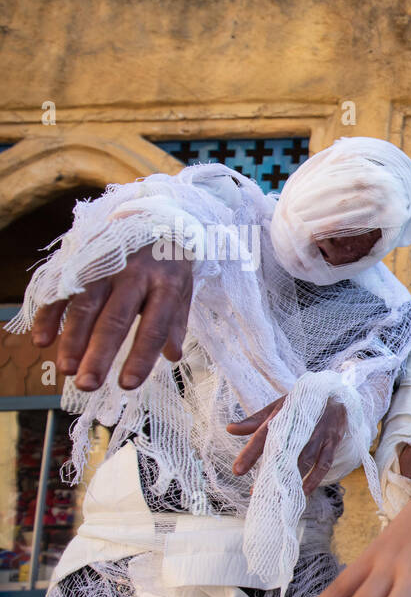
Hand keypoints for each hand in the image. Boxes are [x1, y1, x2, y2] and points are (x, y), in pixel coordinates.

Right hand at [33, 243, 192, 390]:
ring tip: (66, 369)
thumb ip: (175, 323)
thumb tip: (172, 357)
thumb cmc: (169, 262)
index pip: (154, 327)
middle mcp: (135, 275)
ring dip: (73, 339)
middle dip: (99, 354)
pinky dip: (50, 313)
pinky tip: (42, 339)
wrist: (155, 211)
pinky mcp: (82, 257)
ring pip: (86, 305)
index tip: (126, 385)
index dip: (140, 357)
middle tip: (87, 385)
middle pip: (115, 320)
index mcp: (165, 285)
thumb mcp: (183, 289)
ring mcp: (106, 265)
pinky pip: (62, 288)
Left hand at [227, 395, 349, 494]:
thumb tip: (230, 429)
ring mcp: (320, 433)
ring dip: (291, 478)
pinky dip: (314, 479)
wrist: (337, 394)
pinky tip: (303, 491)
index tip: (237, 470)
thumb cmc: (302, 404)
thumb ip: (255, 420)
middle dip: (270, 470)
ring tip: (276, 495)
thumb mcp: (279, 406)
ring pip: (304, 459)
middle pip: (284, 449)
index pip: (264, 433)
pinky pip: (324, 464)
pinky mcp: (333, 441)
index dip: (251, 452)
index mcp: (284, 412)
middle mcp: (302, 423)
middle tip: (254, 490)